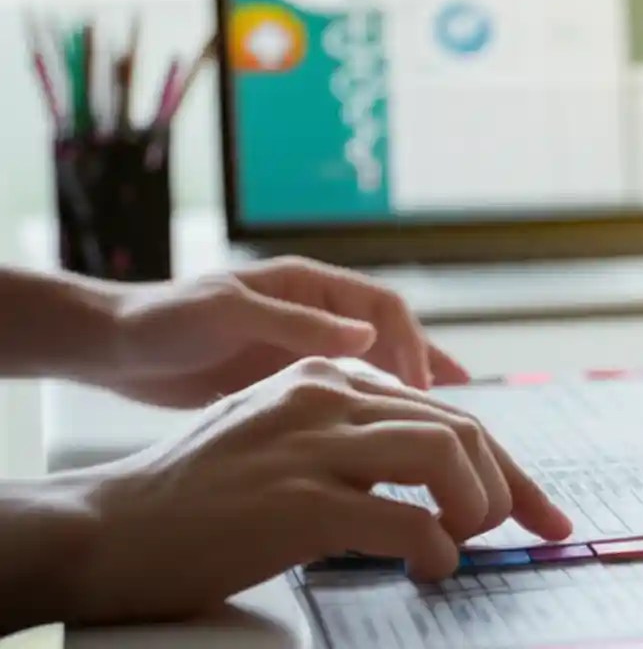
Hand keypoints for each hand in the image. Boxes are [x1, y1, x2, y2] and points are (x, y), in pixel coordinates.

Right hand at [65, 358, 571, 624]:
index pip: (447, 412)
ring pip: (445, 454)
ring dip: (477, 505)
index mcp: (328, 378)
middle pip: (460, 428)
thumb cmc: (204, 495)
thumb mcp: (288, 439)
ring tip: (463, 540)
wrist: (110, 526)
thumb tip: (444, 471)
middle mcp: (325, 396)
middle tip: (520, 531)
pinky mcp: (296, 501)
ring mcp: (310, 445)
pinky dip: (436, 549)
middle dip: (511, 486)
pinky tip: (427, 567)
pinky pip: (405, 521)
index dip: (506, 464)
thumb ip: (357, 441)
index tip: (543, 510)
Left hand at [101, 257, 468, 406]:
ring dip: (409, 386)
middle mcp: (314, 311)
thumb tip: (366, 339)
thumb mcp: (226, 313)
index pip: (381, 307)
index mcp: (306, 284)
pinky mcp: (289, 376)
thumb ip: (294, 323)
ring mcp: (303, 344)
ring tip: (447, 418)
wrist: (114, 349)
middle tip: (454, 405)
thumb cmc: (163, 320)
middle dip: (425, 364)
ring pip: (376, 364)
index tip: (421, 387)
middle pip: (391, 334)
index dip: (409, 343)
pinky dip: (375, 406)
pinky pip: (347, 389)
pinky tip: (391, 432)